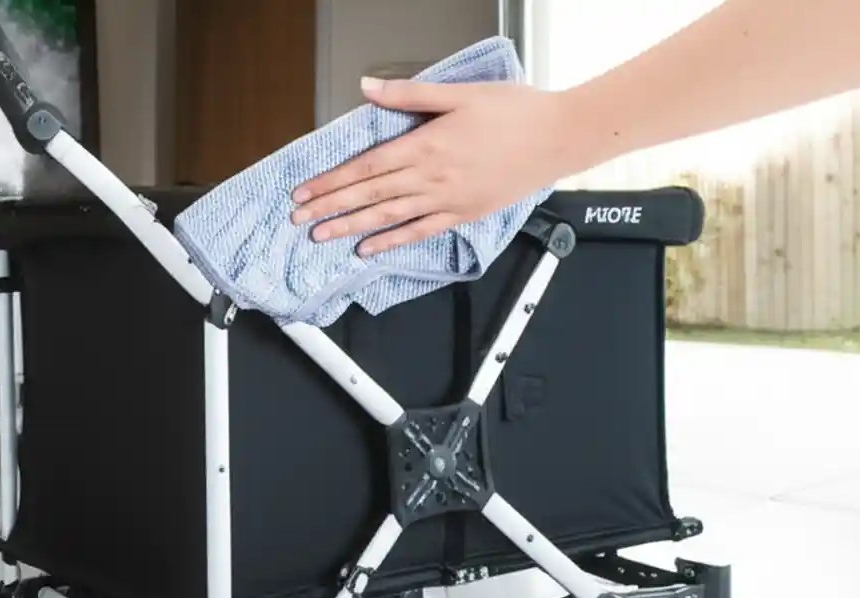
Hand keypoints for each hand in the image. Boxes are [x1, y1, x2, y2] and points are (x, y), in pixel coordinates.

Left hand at [290, 77, 595, 256]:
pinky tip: (369, 248)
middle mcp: (432, 176)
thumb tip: (368, 86)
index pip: (366, 167)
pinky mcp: (463, 213)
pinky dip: (392, 241)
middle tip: (300, 218)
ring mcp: (447, 199)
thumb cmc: (515, 111)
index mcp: (426, 144)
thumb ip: (408, 93)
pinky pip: (420, 230)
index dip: (332, 181)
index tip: (305, 191)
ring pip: (388, 216)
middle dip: (331, 207)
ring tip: (322, 236)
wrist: (560, 138)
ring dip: (351, 227)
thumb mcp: (459, 93)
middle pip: (370, 194)